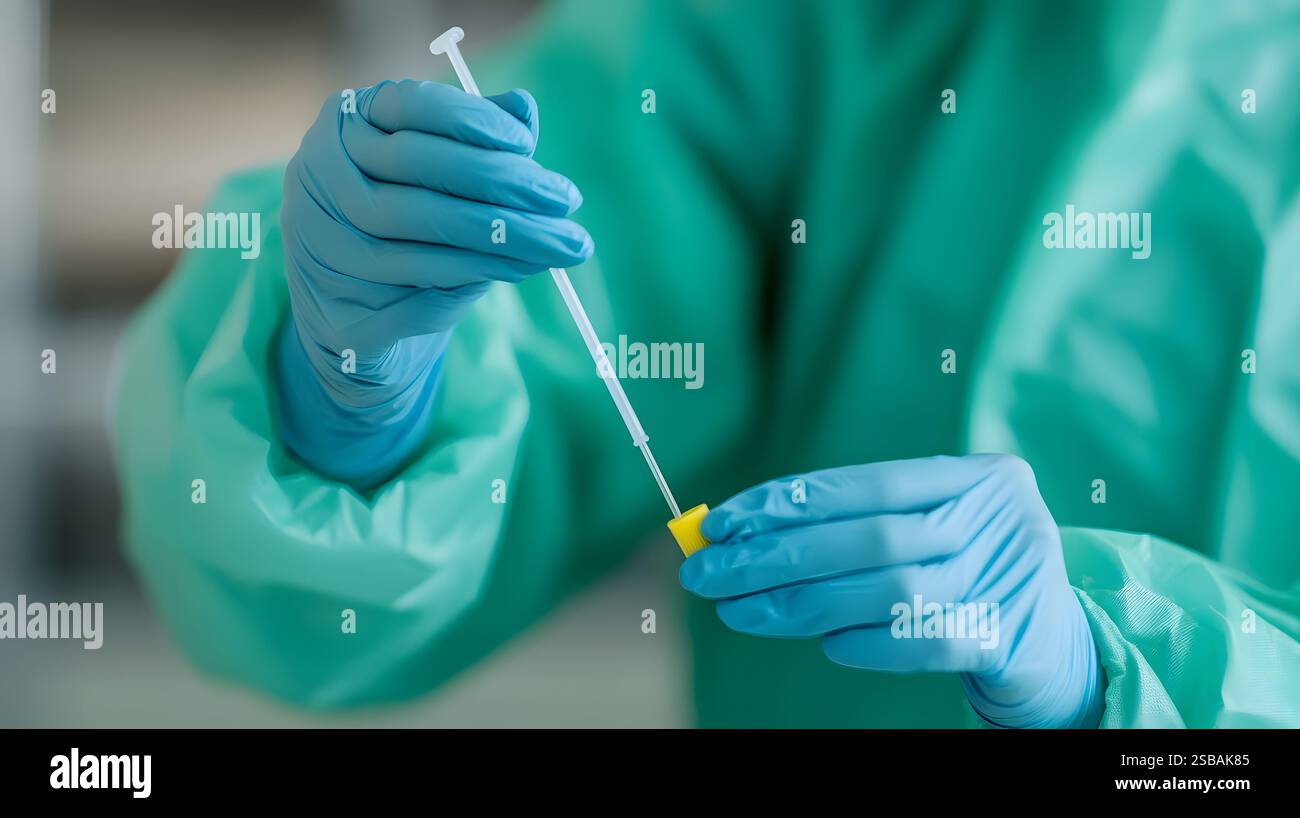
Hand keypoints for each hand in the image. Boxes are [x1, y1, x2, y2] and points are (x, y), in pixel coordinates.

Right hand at [276, 80, 591, 485]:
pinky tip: (522, 268)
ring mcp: (318, 243)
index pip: (409, 105)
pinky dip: (474, 275)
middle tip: (566, 199)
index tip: (529, 145)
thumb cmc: (408, 228)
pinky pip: (414, 287)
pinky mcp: (336, 306)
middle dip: (502, 182)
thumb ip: (479, 140)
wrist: (358, 318)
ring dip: (500, 236)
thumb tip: (524, 108)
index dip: (473, 121)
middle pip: (417, 169)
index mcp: (344, 124)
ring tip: (558, 242)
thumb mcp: (441, 177)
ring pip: (416, 229)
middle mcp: (319, 175)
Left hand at [680, 454, 1103, 727]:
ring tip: (739, 612)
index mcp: (978, 476)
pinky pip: (921, 640)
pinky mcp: (1009, 638)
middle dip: (773, 555)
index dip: (787, 501)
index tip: (721, 523)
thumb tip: (740, 534)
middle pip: (867, 536)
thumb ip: (852, 525)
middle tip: (706, 574)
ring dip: (800, 603)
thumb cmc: (967, 572)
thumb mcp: (927, 529)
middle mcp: (998, 519)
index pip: (866, 482)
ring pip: (886, 588)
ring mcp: (1009, 579)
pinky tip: (824, 644)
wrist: (1056, 642)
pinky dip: (867, 643)